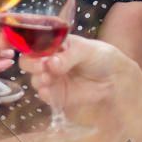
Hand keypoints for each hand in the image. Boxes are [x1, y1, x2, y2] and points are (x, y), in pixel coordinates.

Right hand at [18, 35, 135, 115]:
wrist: (113, 75)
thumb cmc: (97, 55)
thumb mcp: (84, 50)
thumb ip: (68, 57)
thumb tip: (52, 63)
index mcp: (51, 46)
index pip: (32, 45)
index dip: (29, 49)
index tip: (35, 54)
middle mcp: (47, 62)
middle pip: (28, 63)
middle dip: (31, 65)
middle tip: (42, 67)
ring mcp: (51, 79)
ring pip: (35, 80)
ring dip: (38, 79)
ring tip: (48, 78)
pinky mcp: (58, 95)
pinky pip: (46, 96)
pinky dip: (45, 94)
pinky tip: (48, 92)